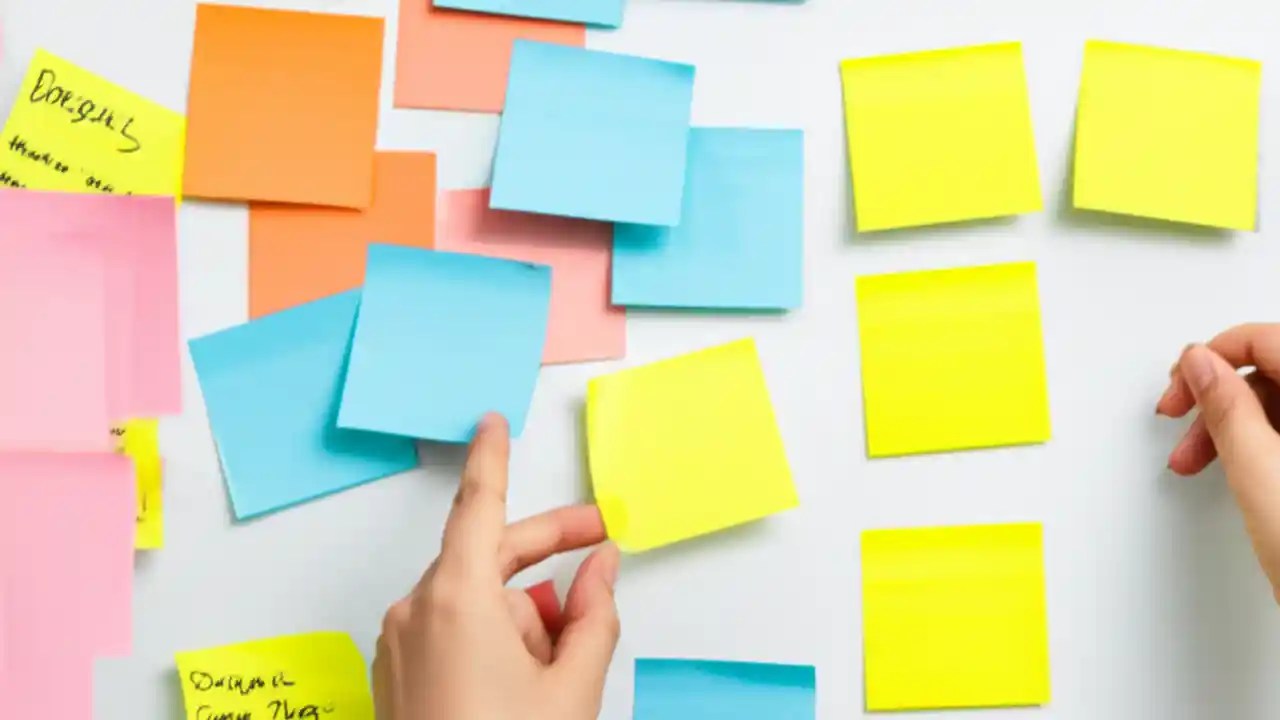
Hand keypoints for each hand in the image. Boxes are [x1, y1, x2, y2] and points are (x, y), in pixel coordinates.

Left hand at [373, 413, 620, 719]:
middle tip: (599, 542)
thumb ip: (595, 613)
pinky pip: (452, 632)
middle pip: (487, 555)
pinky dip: (493, 641)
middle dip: (545, 552)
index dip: (492, 458)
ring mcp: (402, 645)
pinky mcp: (398, 675)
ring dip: (523, 616)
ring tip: (561, 669)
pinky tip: (526, 685)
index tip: (493, 422)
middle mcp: (417, 611)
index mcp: (455, 599)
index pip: (479, 505)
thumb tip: (600, 567)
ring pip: (475, 602)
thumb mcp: (572, 688)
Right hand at [1157, 324, 1279, 599]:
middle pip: (1274, 369)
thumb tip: (1201, 363)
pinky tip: (1231, 465)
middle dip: (1218, 394)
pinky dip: (1255, 441)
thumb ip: (1227, 408)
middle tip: (1181, 416)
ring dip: (1230, 422)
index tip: (1184, 379)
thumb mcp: (1261, 474)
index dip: (1219, 351)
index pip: (1271, 340)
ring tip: (1196, 456)